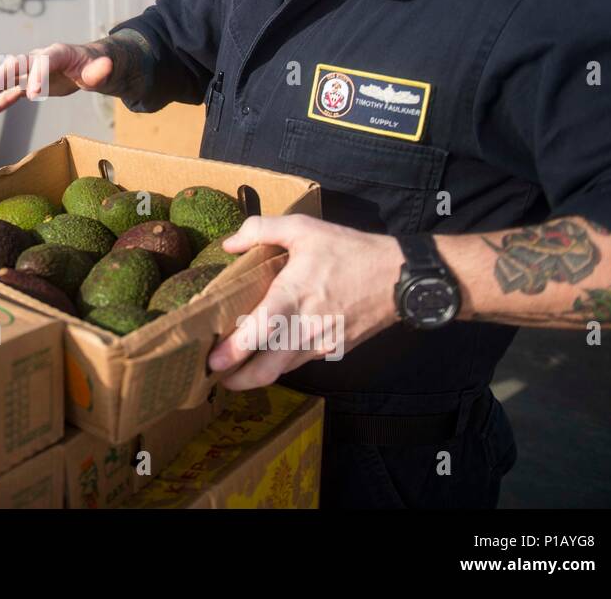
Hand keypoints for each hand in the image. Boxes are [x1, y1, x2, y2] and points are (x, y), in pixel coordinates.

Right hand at [0, 42, 113, 121]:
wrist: (86, 66)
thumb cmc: (94, 66)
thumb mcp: (99, 69)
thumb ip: (100, 70)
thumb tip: (106, 66)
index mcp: (56, 53)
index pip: (44, 61)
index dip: (38, 75)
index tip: (34, 95)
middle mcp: (38, 60)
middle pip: (17, 64)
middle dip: (5, 74)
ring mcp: (30, 73)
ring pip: (6, 79)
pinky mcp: (28, 86)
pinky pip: (9, 95)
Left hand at [206, 214, 403, 389]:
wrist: (400, 278)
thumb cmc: (350, 252)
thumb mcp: (303, 229)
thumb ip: (261, 230)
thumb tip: (228, 244)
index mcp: (291, 299)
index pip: (254, 336)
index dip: (230, 354)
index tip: (210, 362)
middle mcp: (304, 330)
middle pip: (265, 372)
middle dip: (237, 380)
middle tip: (215, 375)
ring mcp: (321, 345)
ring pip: (282, 370)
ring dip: (258, 373)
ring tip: (237, 364)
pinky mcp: (334, 350)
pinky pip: (300, 362)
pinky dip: (281, 362)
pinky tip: (272, 350)